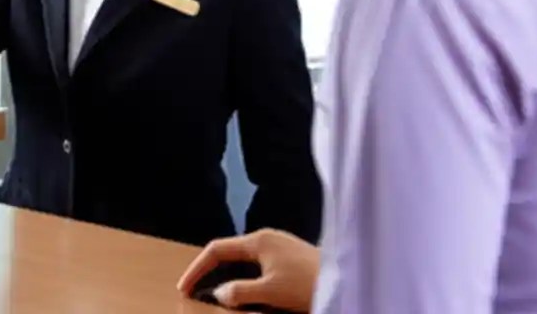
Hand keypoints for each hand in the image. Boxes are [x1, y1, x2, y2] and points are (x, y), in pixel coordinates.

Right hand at [177, 229, 318, 311]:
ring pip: (246, 262)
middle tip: (197, 292)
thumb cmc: (309, 284)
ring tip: (221, 297)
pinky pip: (260, 268)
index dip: (197, 268)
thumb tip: (219, 294)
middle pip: (230, 254)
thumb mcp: (270, 292)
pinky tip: (249, 296)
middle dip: (212, 273)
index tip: (184, 288)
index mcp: (259, 240)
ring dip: (231, 279)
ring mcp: (282, 247)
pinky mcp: (292, 259)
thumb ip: (239, 292)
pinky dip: (248, 280)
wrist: (351, 281)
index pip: (217, 249)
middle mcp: (268, 238)